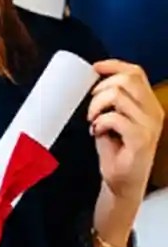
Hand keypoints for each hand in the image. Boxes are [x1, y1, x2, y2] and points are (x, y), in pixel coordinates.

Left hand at [87, 59, 164, 199]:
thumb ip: (111, 99)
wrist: (122, 182)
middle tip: (92, 107)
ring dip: (96, 106)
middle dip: (100, 88)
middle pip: (126, 79)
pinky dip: (100, 122)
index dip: (113, 65)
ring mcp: (149, 126)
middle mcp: (153, 112)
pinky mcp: (141, 140)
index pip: (136, 72)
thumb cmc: (116, 150)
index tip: (94, 69)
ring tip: (94, 121)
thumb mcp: (113, 118)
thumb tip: (93, 78)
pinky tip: (98, 132)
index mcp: (148, 104)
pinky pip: (115, 117)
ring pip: (117, 95)